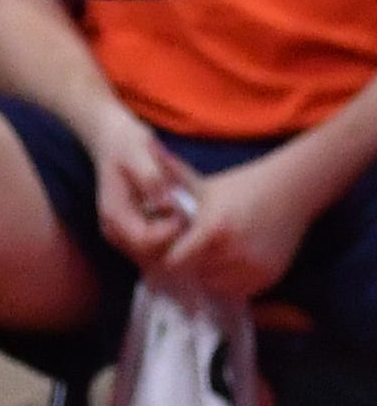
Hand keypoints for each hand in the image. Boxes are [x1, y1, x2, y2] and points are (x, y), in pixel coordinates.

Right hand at [89, 109, 199, 268]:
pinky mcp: (136, 236)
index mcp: (114, 215)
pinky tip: (181, 219)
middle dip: (176, 241)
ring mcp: (125, 237)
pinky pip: (159, 251)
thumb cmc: (126, 144)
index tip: (182, 210)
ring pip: (158, 258)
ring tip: (185, 216)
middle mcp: (116, 232)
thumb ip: (150, 176)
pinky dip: (174, 241)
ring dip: (177, 243)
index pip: (146, 243)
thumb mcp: (138, 151)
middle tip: (188, 216)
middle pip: (153, 257)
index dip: (170, 232)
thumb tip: (166, 200)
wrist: (113, 140)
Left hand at [155, 148, 319, 304]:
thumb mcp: (203, 183)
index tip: (169, 247)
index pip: (177, 260)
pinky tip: (230, 259)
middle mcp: (233, 253)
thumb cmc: (240, 186)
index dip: (169, 256)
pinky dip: (231, 280)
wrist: (288, 192)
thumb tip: (147, 147)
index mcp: (212, 228)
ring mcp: (253, 268)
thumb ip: (172, 173)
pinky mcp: (268, 278)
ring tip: (210, 253)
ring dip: (210, 274)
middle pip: (196, 275)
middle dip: (190, 264)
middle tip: (190, 250)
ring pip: (217, 286)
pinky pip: (240, 290)